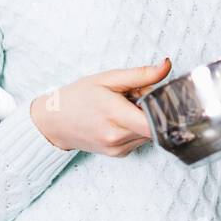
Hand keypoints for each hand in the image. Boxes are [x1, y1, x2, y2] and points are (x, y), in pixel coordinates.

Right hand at [29, 58, 171, 157]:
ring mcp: (117, 148)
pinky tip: (122, 120)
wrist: (54, 122)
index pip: (155, 122)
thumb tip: (167, 66)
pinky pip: (140, 140)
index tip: (162, 98)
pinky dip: (137, 129)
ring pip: (149, 134)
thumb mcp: (108, 78)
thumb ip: (141, 74)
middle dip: (153, 110)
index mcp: (114, 115)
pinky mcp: (119, 154)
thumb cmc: (78, 97)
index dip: (165, 110)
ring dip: (145, 120)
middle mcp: (116, 137)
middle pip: (155, 125)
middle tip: (136, 98)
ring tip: (126, 109)